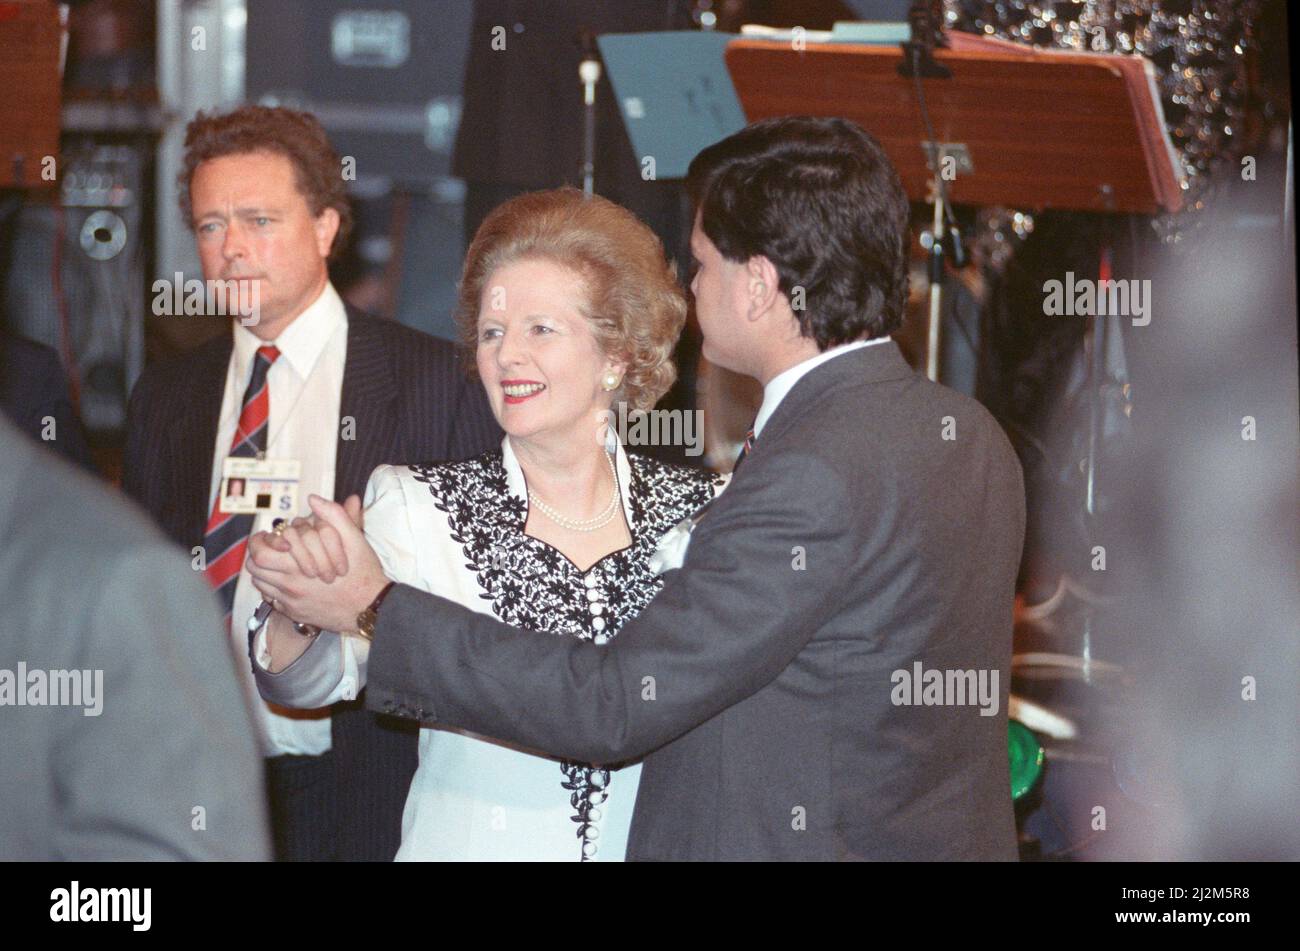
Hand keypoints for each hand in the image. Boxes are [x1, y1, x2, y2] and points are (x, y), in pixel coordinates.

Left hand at [247, 494, 389, 631]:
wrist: (371, 608)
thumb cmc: (364, 572)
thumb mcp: (355, 538)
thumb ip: (334, 515)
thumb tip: (313, 498)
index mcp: (299, 566)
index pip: (260, 552)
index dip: (262, 541)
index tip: (273, 536)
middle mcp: (290, 586)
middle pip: (255, 569)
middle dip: (258, 554)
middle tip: (271, 548)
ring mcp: (291, 602)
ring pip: (261, 584)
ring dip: (265, 570)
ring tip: (278, 562)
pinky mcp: (295, 613)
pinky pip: (272, 600)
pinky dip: (274, 588)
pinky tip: (288, 581)